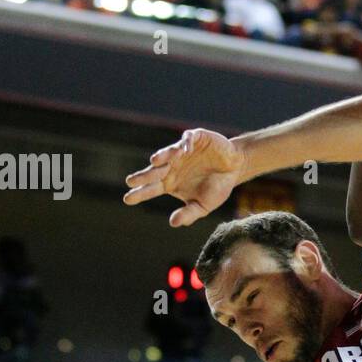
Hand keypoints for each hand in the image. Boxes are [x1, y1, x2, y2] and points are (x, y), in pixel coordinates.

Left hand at [123, 128, 246, 227]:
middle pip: (154, 171)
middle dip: (143, 176)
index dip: (140, 193)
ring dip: (162, 156)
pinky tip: (184, 151)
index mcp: (170, 183)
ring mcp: (181, 152)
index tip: (127, 199)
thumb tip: (173, 223)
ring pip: (168, 153)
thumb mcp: (204, 206)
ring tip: (155, 161)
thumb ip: (189, 214)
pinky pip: (187, 140)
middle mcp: (172, 166)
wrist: (234, 168)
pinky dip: (185, 144)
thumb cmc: (217, 188)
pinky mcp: (194, 139)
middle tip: (131, 181)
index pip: (151, 188)